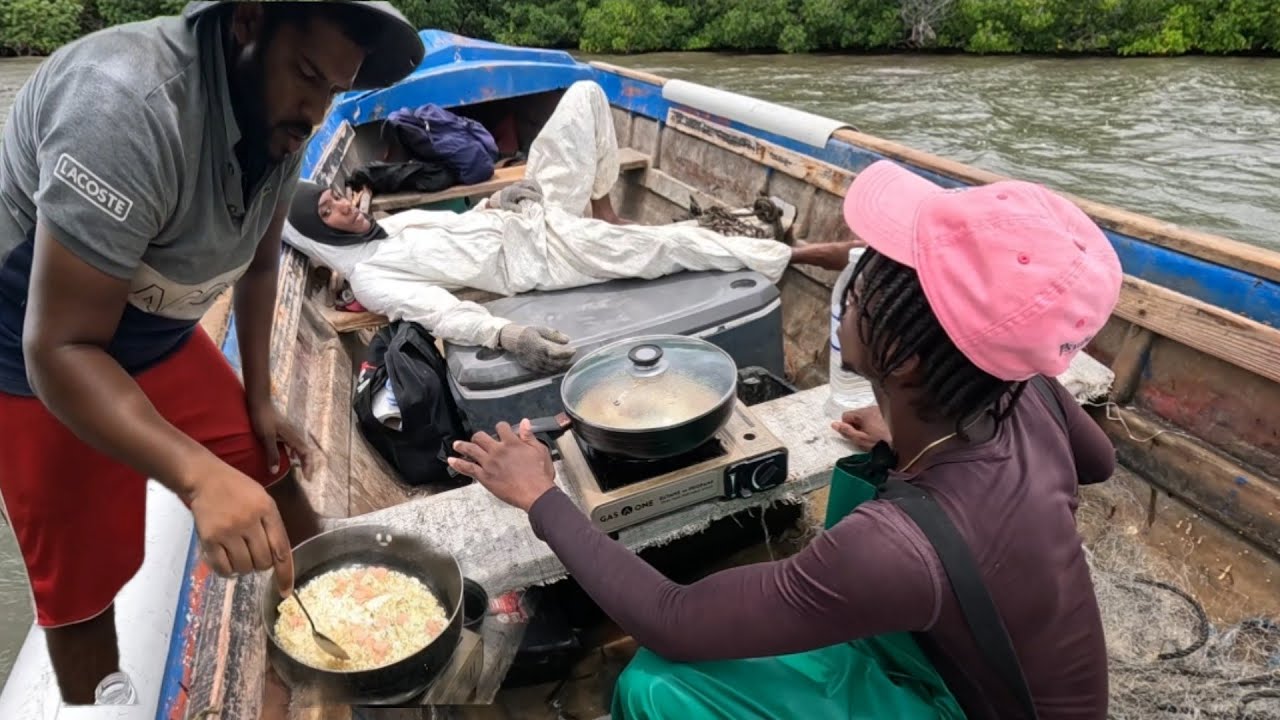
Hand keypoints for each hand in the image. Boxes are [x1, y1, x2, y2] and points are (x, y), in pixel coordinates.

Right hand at [186, 454, 294, 594]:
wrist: (205, 479)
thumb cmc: (238, 490)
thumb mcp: (263, 500)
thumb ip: (272, 526)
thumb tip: (277, 559)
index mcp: (267, 510)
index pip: (281, 548)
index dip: (285, 573)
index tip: (285, 591)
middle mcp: (249, 521)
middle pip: (263, 562)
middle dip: (261, 564)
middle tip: (253, 553)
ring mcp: (228, 531)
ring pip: (244, 567)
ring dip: (244, 567)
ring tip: (239, 554)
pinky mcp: (209, 538)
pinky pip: (223, 568)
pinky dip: (228, 571)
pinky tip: (227, 562)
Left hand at [248, 399, 314, 477]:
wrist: (259, 401)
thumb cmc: (262, 418)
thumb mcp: (266, 437)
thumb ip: (272, 453)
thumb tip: (275, 472)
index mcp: (292, 436)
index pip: (306, 454)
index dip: (308, 466)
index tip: (308, 479)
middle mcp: (294, 434)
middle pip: (306, 451)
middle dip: (308, 464)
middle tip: (307, 477)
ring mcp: (290, 431)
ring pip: (301, 447)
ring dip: (303, 459)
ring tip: (301, 469)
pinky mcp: (284, 430)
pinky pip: (294, 444)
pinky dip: (296, 452)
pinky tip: (291, 456)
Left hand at [448, 420, 555, 511]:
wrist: (535, 493)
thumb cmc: (540, 475)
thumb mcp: (540, 451)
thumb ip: (529, 436)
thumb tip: (524, 423)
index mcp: (512, 443)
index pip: (501, 427)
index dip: (501, 427)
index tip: (501, 430)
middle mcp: (498, 450)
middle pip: (481, 437)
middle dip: (478, 436)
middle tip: (476, 439)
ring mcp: (489, 463)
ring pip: (471, 449)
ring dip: (462, 446)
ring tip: (457, 445)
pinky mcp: (485, 476)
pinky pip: (468, 468)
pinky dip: (458, 463)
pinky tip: (452, 460)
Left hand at [489, 179, 542, 211]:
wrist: (501, 195)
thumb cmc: (505, 202)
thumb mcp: (507, 206)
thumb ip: (514, 208)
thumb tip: (523, 210)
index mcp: (515, 191)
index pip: (527, 191)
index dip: (535, 196)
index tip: (541, 201)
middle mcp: (519, 185)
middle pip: (532, 184)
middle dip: (539, 191)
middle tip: (542, 199)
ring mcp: (521, 182)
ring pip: (533, 181)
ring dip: (539, 188)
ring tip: (541, 196)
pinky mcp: (523, 182)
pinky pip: (532, 181)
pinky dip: (537, 186)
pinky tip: (538, 193)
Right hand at [499, 323, 576, 373]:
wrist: (513, 341)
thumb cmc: (528, 333)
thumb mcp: (541, 329)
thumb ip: (554, 335)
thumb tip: (567, 340)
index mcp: (540, 346)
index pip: (557, 353)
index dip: (567, 353)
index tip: (574, 349)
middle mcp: (538, 357)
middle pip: (556, 362)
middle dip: (566, 359)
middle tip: (571, 353)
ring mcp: (536, 364)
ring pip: (552, 368)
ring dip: (561, 364)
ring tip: (566, 358)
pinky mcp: (534, 368)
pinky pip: (547, 371)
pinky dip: (554, 368)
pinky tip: (558, 363)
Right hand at [832, 406, 890, 450]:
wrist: (904, 442)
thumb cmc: (880, 442)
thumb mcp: (861, 440)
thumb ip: (847, 432)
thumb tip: (834, 424)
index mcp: (863, 413)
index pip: (845, 415)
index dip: (847, 426)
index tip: (855, 435)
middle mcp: (871, 407)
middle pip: (856, 414)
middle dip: (857, 424)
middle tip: (865, 436)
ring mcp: (880, 408)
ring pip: (866, 415)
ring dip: (866, 423)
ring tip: (875, 434)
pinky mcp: (888, 412)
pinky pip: (875, 415)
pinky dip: (875, 421)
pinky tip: (882, 430)